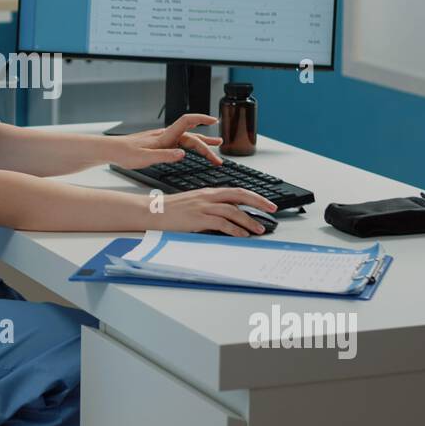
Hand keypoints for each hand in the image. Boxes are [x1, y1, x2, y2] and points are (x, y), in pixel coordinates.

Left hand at [109, 113, 224, 168]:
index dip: (201, 119)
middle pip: (191, 136)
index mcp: (164, 136)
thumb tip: (183, 153)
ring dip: (202, 144)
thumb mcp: (145, 158)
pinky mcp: (159, 144)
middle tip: (219, 153)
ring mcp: (163, 139)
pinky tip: (192, 149)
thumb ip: (165, 156)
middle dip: (207, 143)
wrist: (112, 151)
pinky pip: (180, 143)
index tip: (214, 120)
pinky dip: (190, 146)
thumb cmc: (125, 153)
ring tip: (216, 145)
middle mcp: (165, 135)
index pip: (186, 122)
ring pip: (187, 139)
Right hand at [162, 188, 278, 236]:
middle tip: (272, 210)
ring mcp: (203, 207)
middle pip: (239, 195)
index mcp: (208, 192)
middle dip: (258, 202)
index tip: (266, 203)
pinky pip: (222, 223)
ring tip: (259, 229)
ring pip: (233, 210)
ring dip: (249, 220)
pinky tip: (242, 234)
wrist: (152, 212)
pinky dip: (235, 229)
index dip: (254, 196)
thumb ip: (210, 209)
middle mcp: (207, 196)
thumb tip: (228, 219)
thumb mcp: (193, 206)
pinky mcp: (198, 218)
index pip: (236, 191)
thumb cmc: (170, 211)